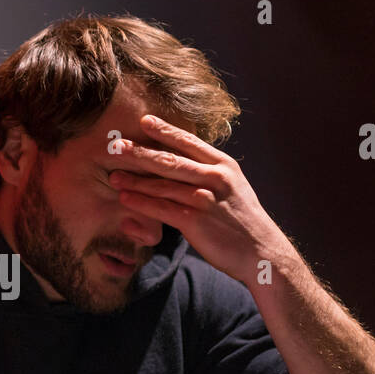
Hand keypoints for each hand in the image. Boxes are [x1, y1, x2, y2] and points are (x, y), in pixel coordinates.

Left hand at [108, 114, 297, 287]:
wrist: (261, 253)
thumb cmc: (242, 221)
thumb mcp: (233, 187)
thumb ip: (211, 173)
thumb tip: (187, 162)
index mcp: (224, 165)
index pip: (190, 142)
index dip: (165, 130)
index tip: (144, 120)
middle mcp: (215, 177)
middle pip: (171, 160)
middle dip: (141, 151)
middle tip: (116, 144)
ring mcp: (205, 198)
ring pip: (163, 184)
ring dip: (135, 179)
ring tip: (113, 174)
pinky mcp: (196, 221)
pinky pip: (162, 208)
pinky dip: (142, 202)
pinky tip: (125, 198)